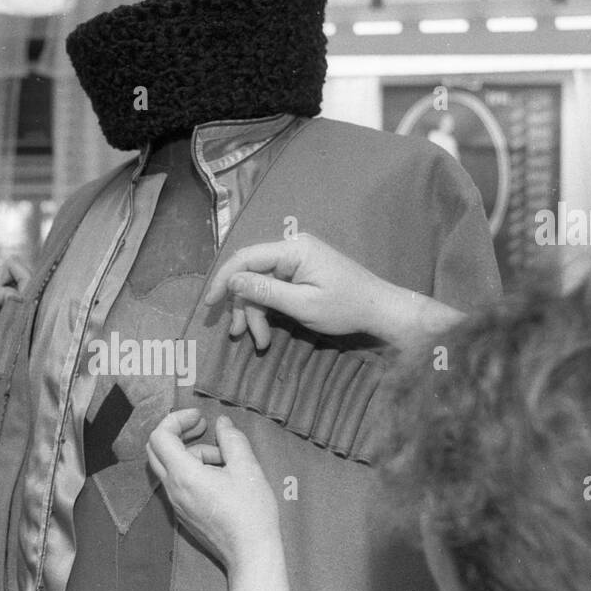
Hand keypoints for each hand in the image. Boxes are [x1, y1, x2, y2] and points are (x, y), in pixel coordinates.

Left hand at [146, 409, 279, 569]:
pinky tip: (220, 477)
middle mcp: (173, 489)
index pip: (160, 436)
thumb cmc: (251, 512)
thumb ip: (232, 439)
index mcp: (184, 475)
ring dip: (191, 454)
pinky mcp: (183, 514)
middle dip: (177, 432)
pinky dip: (193, 471)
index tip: (200, 418)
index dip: (177, 419)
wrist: (251, 554)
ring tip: (224, 459)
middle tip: (203, 428)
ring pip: (169, 466)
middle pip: (156, 450)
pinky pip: (178, 483)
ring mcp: (176, 504)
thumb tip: (222, 423)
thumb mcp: (247, 468)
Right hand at [203, 232, 412, 349]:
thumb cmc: (346, 307)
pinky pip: (274, 288)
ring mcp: (297, 260)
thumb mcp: (303, 304)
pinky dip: (268, 310)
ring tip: (259, 342)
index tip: (210, 303)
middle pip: (251, 274)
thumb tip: (232, 280)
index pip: (246, 257)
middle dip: (244, 306)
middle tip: (240, 335)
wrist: (380, 309)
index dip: (224, 279)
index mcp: (293, 249)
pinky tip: (267, 332)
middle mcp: (292, 248)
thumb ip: (266, 291)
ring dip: (255, 313)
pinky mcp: (301, 272)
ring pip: (261, 285)